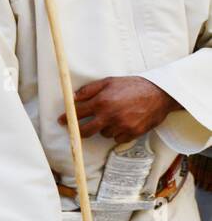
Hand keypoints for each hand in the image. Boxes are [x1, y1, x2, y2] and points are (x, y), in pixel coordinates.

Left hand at [59, 76, 179, 142]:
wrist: (159, 93)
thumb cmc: (132, 86)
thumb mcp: (109, 81)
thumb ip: (89, 90)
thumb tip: (73, 98)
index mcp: (102, 102)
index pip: (78, 113)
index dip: (67, 118)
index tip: (61, 121)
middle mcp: (110, 116)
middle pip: (86, 131)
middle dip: (79, 131)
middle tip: (77, 129)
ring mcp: (122, 126)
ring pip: (103, 134)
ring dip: (103, 129)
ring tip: (110, 119)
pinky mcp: (133, 133)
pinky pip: (117, 138)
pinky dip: (116, 133)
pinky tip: (120, 124)